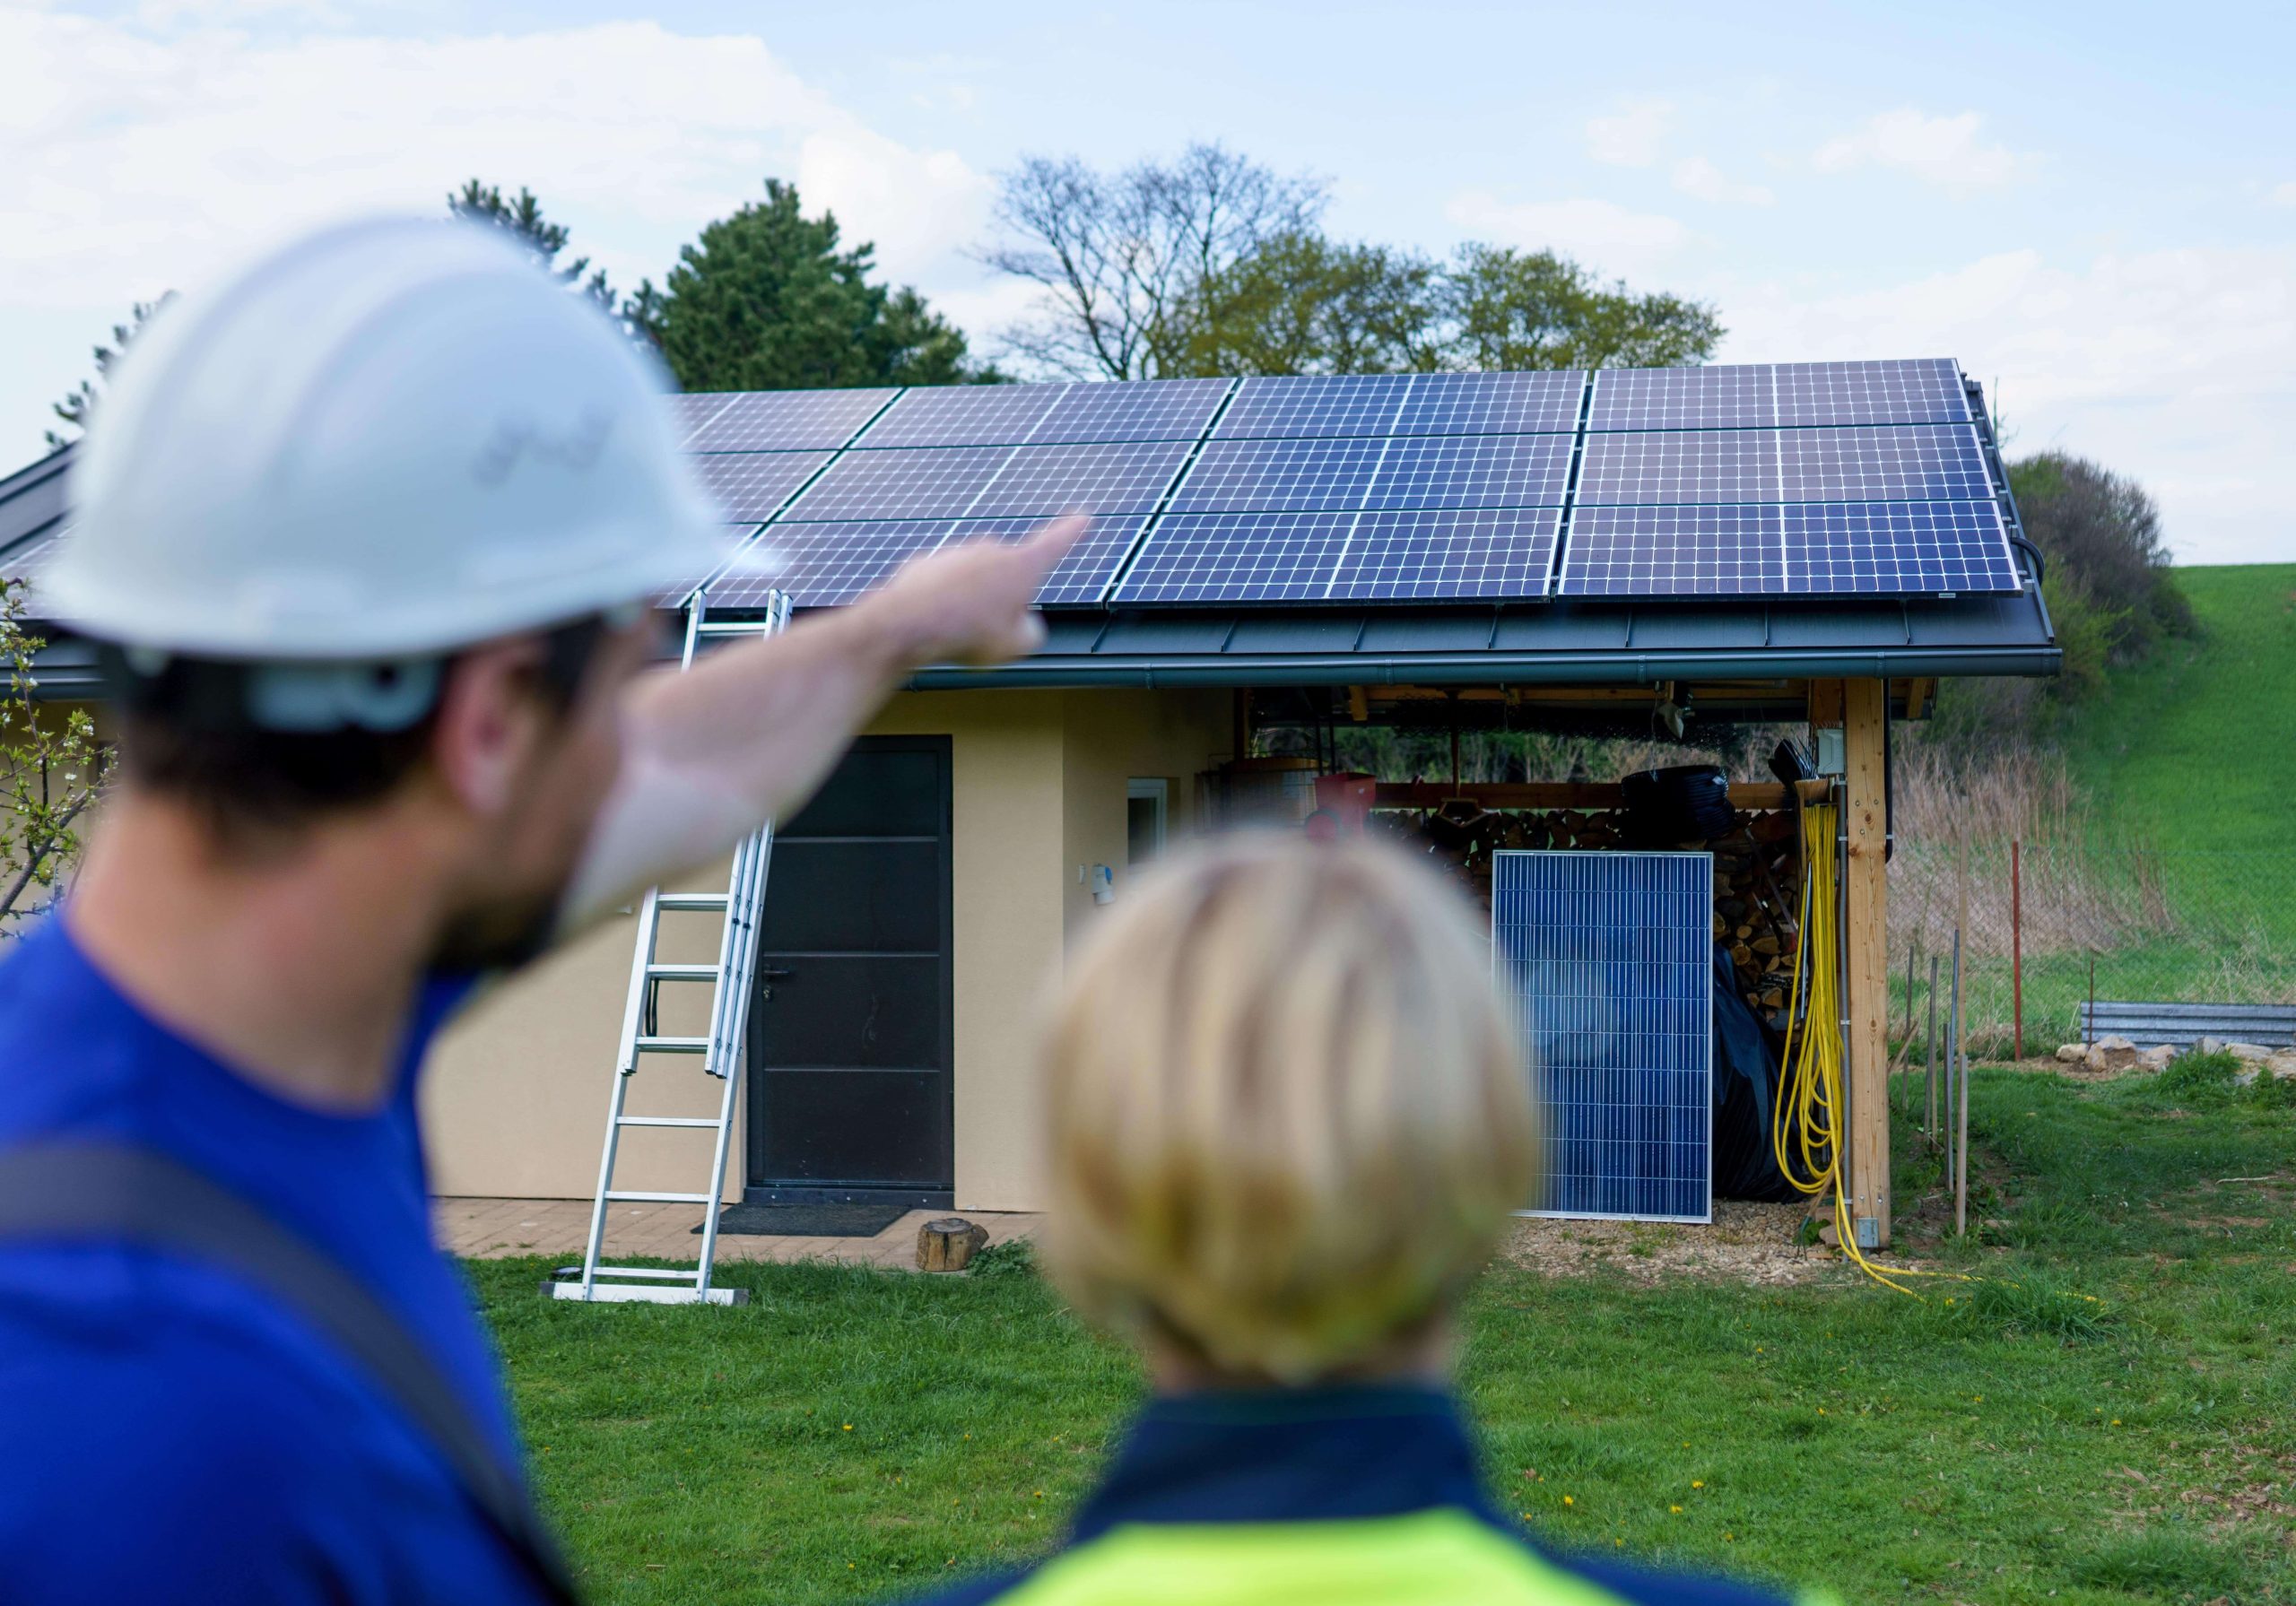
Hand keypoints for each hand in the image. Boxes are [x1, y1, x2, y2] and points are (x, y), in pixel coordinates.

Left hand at [861, 514, 1087, 666]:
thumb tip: (1022, 624)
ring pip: (972, 584)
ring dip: (969, 604)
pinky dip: (941, 604)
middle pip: (1007, 577)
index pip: (1054, 544)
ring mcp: (956, 553)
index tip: (1083, 516)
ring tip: (955, 631)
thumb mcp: (1016, 645)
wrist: (908, 624)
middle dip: (1002, 600)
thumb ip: (1030, 631)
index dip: (1071, 532)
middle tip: (988, 632)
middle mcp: (990, 550)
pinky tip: (931, 623)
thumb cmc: (968, 634)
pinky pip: (942, 588)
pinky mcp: (927, 564)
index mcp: (1021, 565)